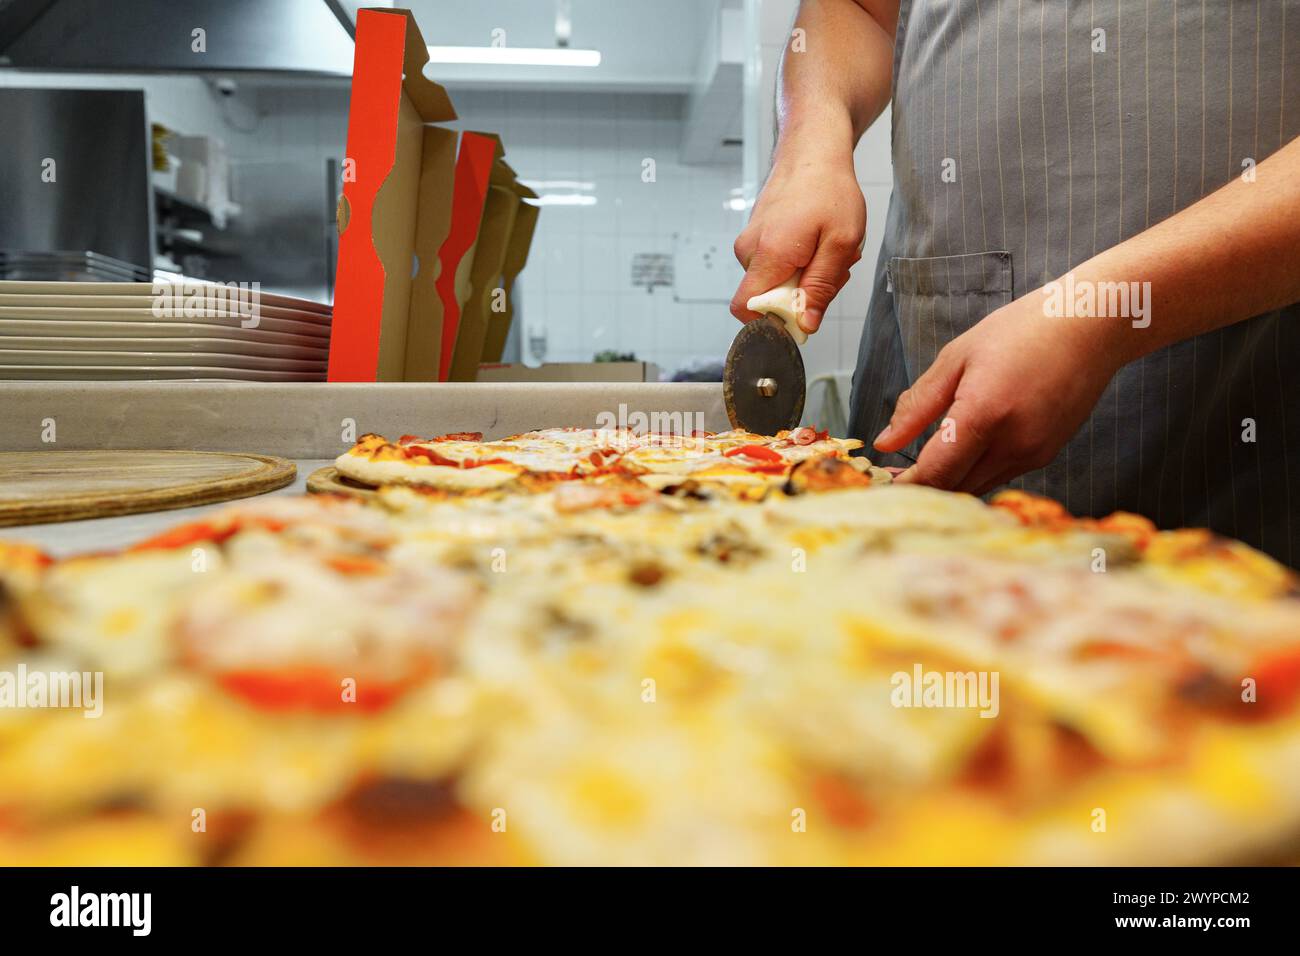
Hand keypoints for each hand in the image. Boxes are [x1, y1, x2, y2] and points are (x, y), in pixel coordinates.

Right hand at [731, 153, 864, 333]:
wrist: (812, 153)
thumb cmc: (829, 191)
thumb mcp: (841, 243)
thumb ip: (821, 287)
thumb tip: (805, 325)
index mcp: (769, 254)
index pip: (746, 309)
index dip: (773, 320)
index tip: (802, 310)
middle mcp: (750, 250)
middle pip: (766, 299)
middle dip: (800, 296)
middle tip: (830, 268)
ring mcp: (749, 244)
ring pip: (773, 284)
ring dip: (803, 277)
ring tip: (824, 250)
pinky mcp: (754, 239)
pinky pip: (773, 267)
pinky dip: (796, 264)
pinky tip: (813, 242)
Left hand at [872, 292, 1125, 494]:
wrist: (1092, 326)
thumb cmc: (1022, 330)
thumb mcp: (958, 356)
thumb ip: (918, 404)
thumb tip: (884, 443)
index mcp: (985, 413)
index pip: (936, 472)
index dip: (906, 485)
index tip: (883, 484)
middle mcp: (1013, 443)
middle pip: (955, 487)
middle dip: (923, 486)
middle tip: (895, 476)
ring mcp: (1034, 453)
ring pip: (978, 485)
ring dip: (950, 481)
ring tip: (924, 462)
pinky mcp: (1046, 455)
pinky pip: (1000, 474)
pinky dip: (976, 470)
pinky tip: (964, 450)